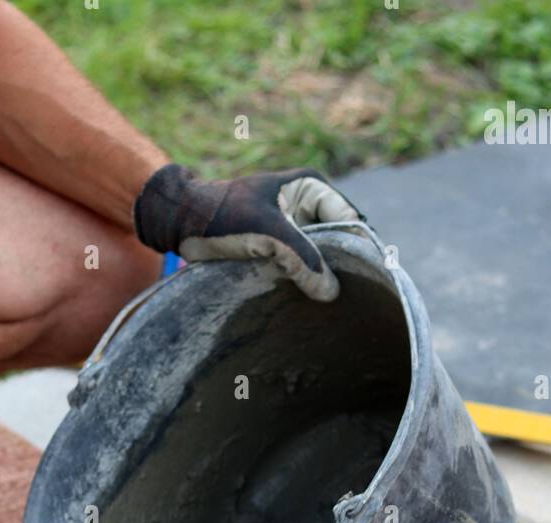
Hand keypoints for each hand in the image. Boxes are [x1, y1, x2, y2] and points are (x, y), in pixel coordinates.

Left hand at [134, 164, 362, 301]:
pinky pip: (303, 269)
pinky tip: (314, 305)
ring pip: (322, 258)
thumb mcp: (266, 232)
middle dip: (345, 267)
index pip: (350, 219)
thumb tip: (331, 292)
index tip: (368, 280)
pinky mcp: (281, 251)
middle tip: (355, 300)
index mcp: (311, 188)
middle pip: (340, 241)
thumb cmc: (221, 216)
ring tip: (336, 307)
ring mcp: (295, 230)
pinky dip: (308, 284)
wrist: (182, 224)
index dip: (361, 248)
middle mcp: (308, 207)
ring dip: (325, 279)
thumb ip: (300, 258)